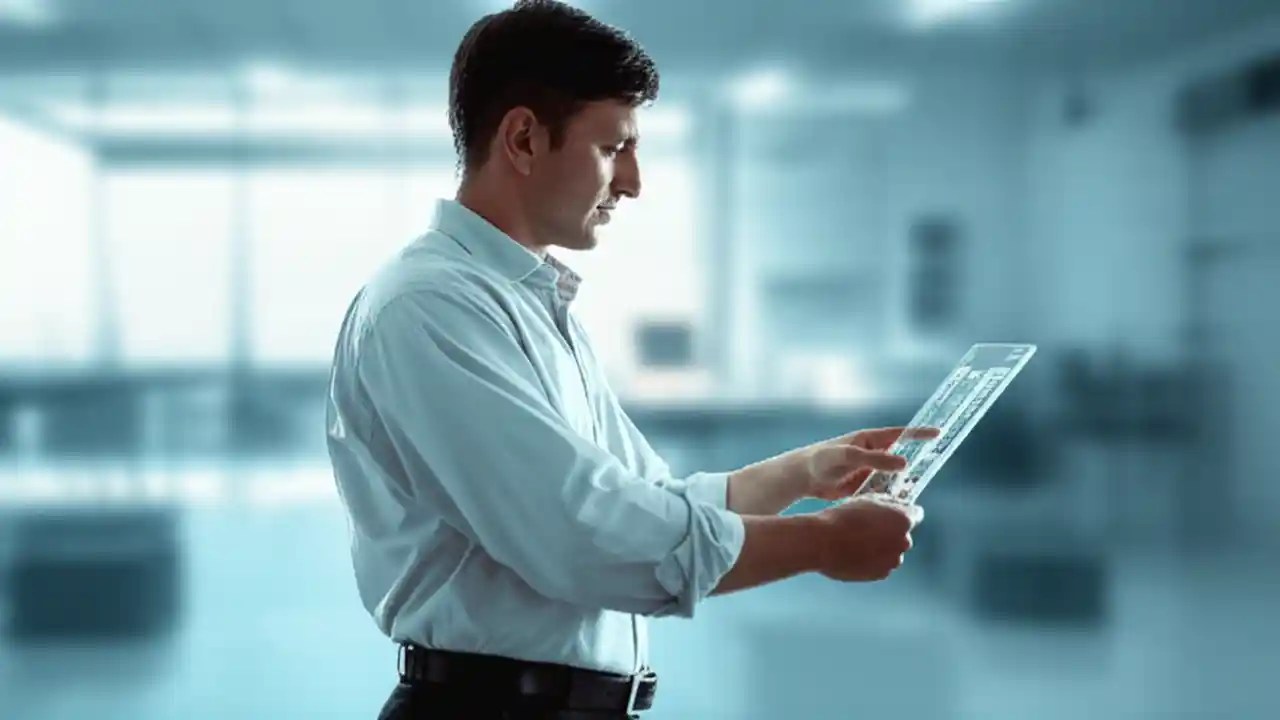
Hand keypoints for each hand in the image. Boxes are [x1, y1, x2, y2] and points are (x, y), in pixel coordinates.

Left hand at [802, 426, 939, 500]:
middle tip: (927, 473)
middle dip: (914, 465)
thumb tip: (905, 464)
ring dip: (902, 486)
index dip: (919, 434)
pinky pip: (883, 492)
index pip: (900, 435)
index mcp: (870, 440)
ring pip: (894, 478)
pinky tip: (895, 507)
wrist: (803, 478)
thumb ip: (874, 459)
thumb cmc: (822, 460)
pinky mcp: (864, 488)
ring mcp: (869, 471)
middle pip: (901, 458)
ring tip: (911, 495)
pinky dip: (890, 498)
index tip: (939, 434)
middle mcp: (873, 454)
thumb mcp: (848, 456)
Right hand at [813, 497, 922, 581]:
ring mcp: (893, 560)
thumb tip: (896, 504)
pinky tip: (856, 554)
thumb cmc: (843, 517)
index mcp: (904, 520)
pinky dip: (873, 560)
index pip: (916, 514)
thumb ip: (887, 503)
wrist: (824, 543)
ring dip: (882, 548)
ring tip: (858, 542)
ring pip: (892, 551)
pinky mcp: (881, 574)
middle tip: (868, 527)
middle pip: (903, 534)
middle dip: (890, 531)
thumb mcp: (868, 499)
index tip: (891, 512)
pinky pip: (881, 565)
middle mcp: (904, 541)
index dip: (903, 511)